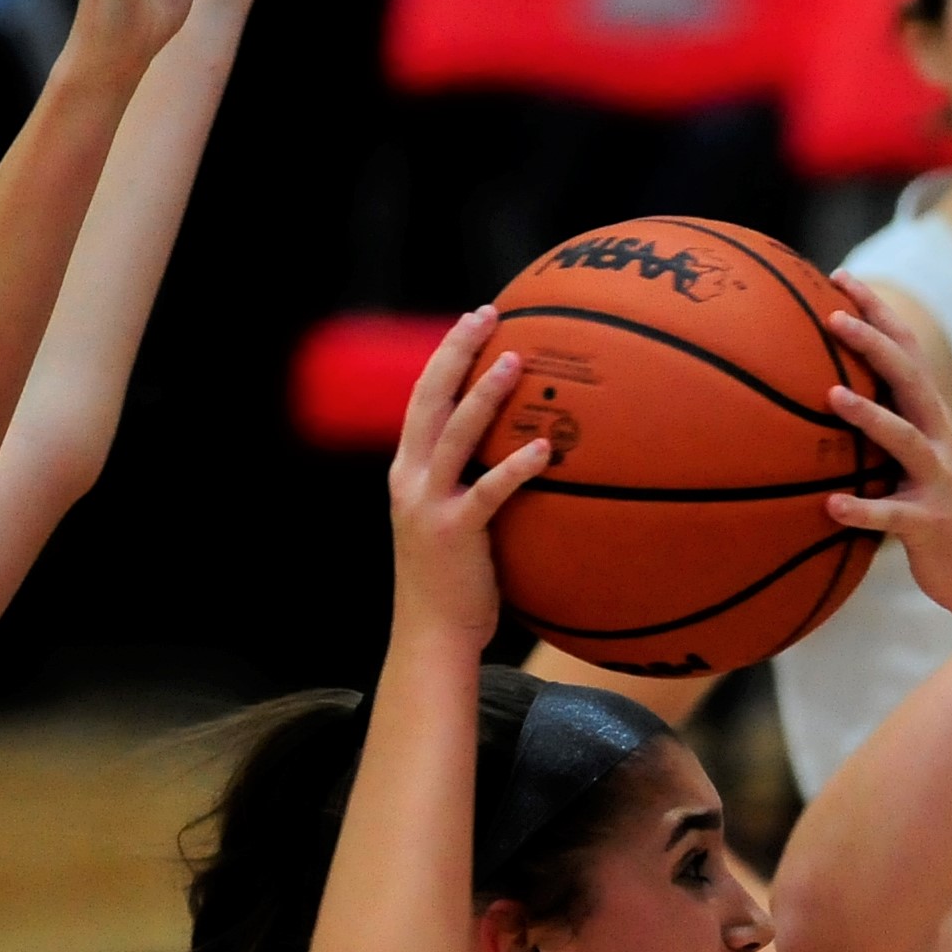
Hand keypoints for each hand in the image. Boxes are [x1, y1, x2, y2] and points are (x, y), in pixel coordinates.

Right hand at [386, 310, 546, 646]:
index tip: (472, 321)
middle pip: (428, 398)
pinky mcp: (453, 534)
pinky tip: (543, 449)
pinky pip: (487, 493)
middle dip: (455, 351)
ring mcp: (428, 505)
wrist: (431, 638)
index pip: (421, 399)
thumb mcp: (453, 525)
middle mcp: (409, 479)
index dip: (444, 356)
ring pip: (453, 434)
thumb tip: (523, 454)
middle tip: (487, 314)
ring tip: (515, 359)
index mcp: (408, 472)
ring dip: (483, 394)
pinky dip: (514, 468)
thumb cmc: (454, 585)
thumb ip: (472, 487)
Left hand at [819, 304, 951, 616]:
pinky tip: (830, 505)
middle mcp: (942, 443)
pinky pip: (893, 517)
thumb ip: (883, 437)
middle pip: (911, 381)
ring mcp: (939, 484)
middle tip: (833, 317)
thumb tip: (824, 403)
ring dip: (870, 417)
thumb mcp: (914, 470)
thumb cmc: (937, 520)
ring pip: (906, 441)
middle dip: (875, 344)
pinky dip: (863, 510)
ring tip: (831, 396)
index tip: (841, 278)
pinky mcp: (931, 527)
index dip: (878, 314)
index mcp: (935, 423)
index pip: (907, 354)